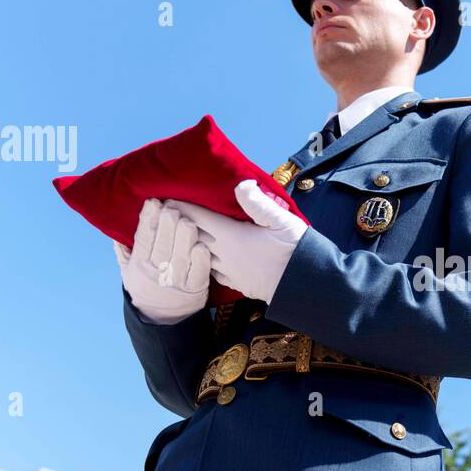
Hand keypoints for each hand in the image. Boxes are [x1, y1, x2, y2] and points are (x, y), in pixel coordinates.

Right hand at [118, 199, 210, 323]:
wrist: (163, 321)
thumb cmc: (146, 289)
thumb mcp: (128, 273)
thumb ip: (123, 252)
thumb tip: (113, 232)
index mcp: (140, 265)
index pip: (143, 240)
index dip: (148, 221)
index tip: (152, 203)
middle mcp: (157, 273)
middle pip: (162, 246)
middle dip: (166, 225)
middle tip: (172, 208)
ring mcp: (177, 281)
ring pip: (180, 256)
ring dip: (184, 238)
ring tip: (187, 221)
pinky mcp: (196, 289)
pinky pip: (198, 273)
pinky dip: (200, 260)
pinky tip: (201, 246)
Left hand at [168, 181, 306, 303]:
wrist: (306, 286)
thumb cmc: (297, 251)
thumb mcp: (281, 220)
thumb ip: (258, 202)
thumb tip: (241, 184)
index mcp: (232, 236)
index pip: (198, 218)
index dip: (180, 208)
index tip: (165, 199)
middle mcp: (224, 256)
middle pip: (193, 237)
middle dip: (178, 224)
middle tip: (165, 214)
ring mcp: (229, 272)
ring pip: (199, 256)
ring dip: (188, 244)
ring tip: (180, 234)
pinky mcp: (238, 284)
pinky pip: (212, 272)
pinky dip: (202, 262)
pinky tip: (204, 258)